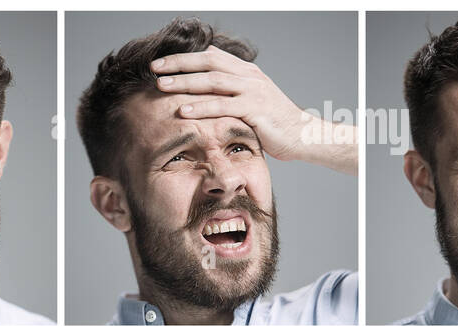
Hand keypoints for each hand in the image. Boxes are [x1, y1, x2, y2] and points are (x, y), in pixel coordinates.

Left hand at [149, 46, 356, 171]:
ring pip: (213, 81)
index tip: (162, 63)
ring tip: (162, 86)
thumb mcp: (251, 102)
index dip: (185, 58)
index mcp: (245, 72)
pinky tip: (183, 110)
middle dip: (179, 64)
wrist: (302, 135)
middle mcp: (248, 76)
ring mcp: (252, 91)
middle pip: (208, 63)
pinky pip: (223, 106)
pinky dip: (202, 107)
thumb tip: (210, 71)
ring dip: (185, 82)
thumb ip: (232, 88)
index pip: (211, 57)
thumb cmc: (274, 123)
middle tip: (155, 69)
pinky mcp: (255, 110)